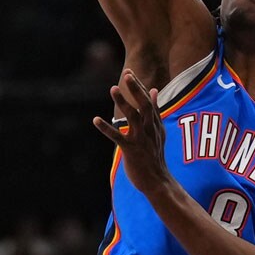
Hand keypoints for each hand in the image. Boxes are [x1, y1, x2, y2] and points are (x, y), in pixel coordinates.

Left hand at [94, 68, 172, 198]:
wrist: (158, 181)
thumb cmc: (155, 155)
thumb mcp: (158, 130)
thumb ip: (155, 110)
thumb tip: (154, 90)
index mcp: (154, 123)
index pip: (148, 100)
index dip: (138, 86)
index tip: (129, 73)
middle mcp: (149, 129)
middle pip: (143, 105)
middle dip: (135, 89)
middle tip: (127, 74)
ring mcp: (140, 139)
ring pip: (132, 118)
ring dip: (122, 103)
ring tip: (113, 89)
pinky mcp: (131, 150)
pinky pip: (117, 137)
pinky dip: (106, 129)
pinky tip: (95, 120)